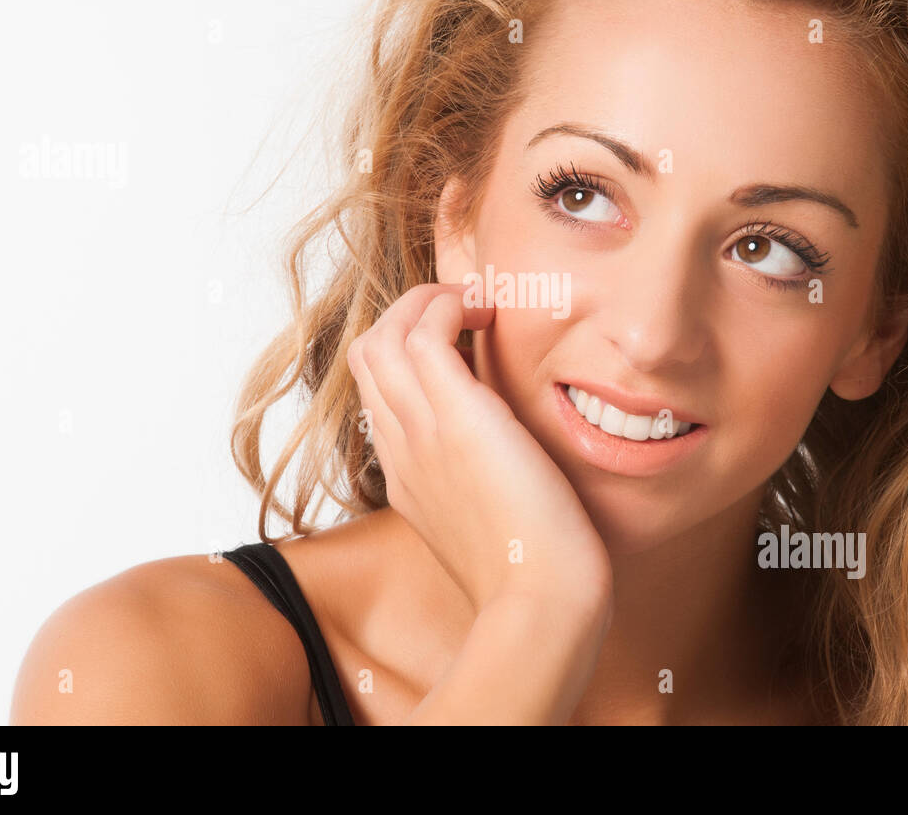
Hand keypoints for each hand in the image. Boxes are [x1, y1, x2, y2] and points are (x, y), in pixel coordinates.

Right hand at [346, 283, 612, 613]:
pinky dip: (446, 305)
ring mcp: (421, 433)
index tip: (466, 351)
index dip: (413, 359)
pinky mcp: (456, 416)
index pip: (381, 396)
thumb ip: (491, 489)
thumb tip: (517, 460)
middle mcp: (402, 452)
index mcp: (409, 479)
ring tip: (475, 309)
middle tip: (466, 317)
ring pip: (380, 338)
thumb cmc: (538, 574)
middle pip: (366, 358)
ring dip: (425, 303)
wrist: (541, 602)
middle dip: (408, 318)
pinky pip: (421, 333)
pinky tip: (488, 315)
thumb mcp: (499, 525)